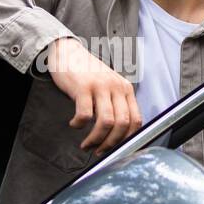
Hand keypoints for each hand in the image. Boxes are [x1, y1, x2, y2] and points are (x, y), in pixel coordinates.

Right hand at [43, 36, 143, 157]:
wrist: (67, 52)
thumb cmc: (86, 73)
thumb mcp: (108, 86)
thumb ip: (115, 104)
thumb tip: (117, 135)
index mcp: (125, 89)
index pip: (136, 120)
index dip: (127, 139)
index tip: (117, 149)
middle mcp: (116, 87)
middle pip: (122, 124)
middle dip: (111, 144)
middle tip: (99, 151)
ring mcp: (100, 86)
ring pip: (106, 122)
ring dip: (95, 139)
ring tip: (86, 145)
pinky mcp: (83, 87)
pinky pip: (85, 115)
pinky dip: (79, 125)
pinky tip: (74, 124)